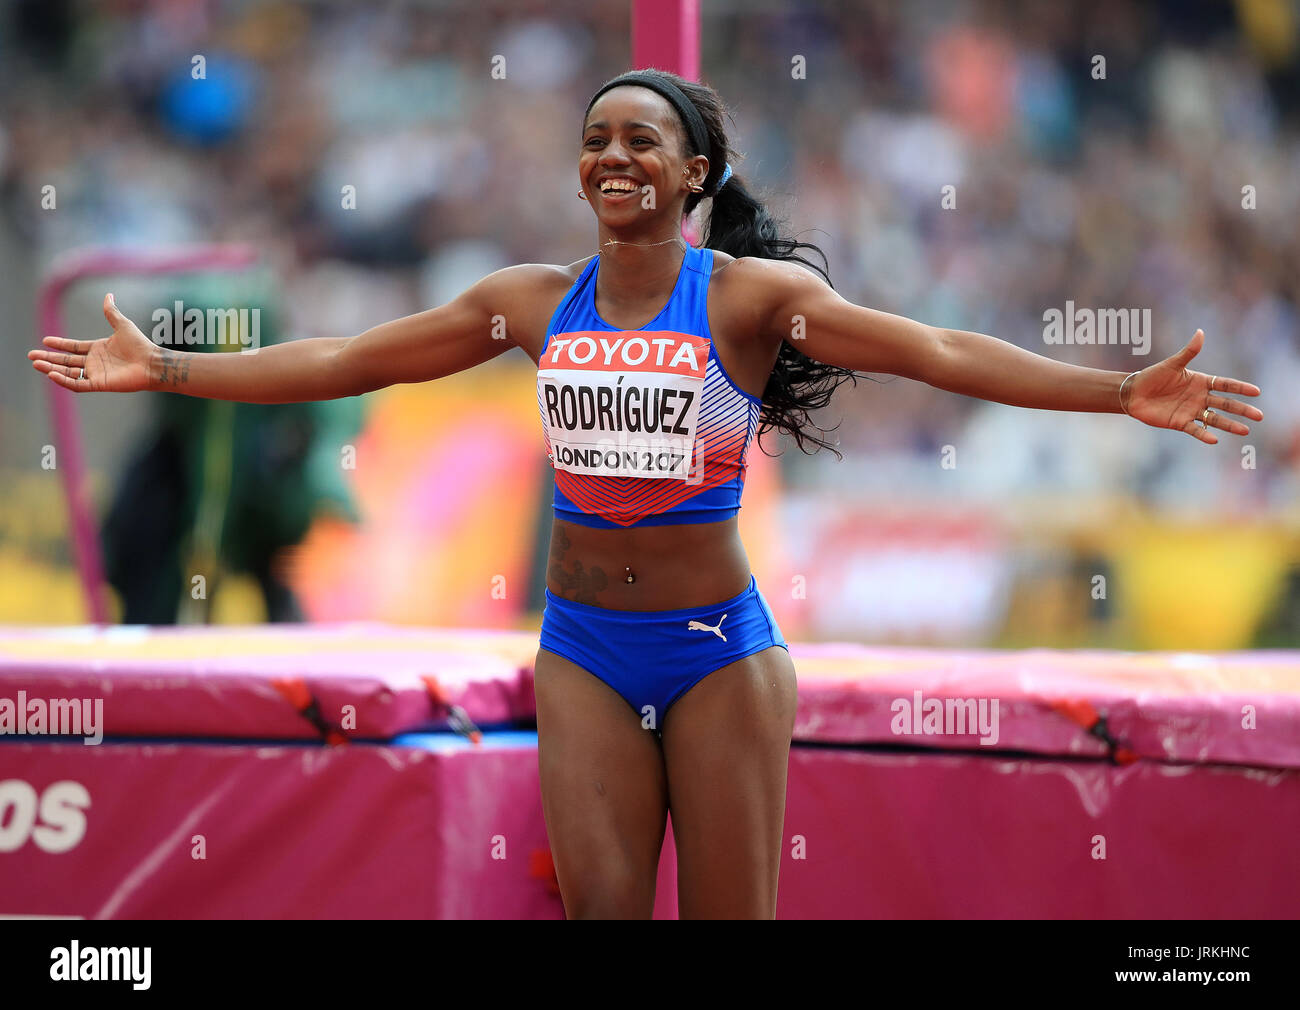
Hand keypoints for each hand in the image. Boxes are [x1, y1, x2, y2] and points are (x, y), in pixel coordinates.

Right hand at [28, 293, 156, 392]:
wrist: (152, 362)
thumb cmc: (140, 344)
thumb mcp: (122, 324)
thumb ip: (111, 312)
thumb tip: (108, 295)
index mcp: (98, 349)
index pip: (73, 347)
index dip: (59, 344)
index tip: (45, 341)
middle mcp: (95, 362)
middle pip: (66, 361)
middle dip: (49, 359)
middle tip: (32, 356)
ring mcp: (96, 373)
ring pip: (68, 373)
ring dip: (52, 369)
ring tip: (37, 364)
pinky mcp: (99, 384)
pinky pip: (77, 384)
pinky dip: (64, 380)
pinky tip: (52, 374)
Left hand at [1120, 329, 1262, 443]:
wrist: (1133, 393)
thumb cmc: (1152, 376)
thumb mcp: (1172, 364)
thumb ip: (1188, 352)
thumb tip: (1200, 332)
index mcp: (1201, 382)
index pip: (1225, 385)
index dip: (1240, 388)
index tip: (1256, 392)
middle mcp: (1199, 398)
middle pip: (1225, 404)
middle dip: (1242, 409)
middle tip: (1259, 416)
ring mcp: (1191, 411)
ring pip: (1214, 419)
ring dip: (1229, 425)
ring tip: (1245, 431)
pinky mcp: (1180, 423)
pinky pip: (1195, 430)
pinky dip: (1204, 435)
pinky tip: (1215, 440)